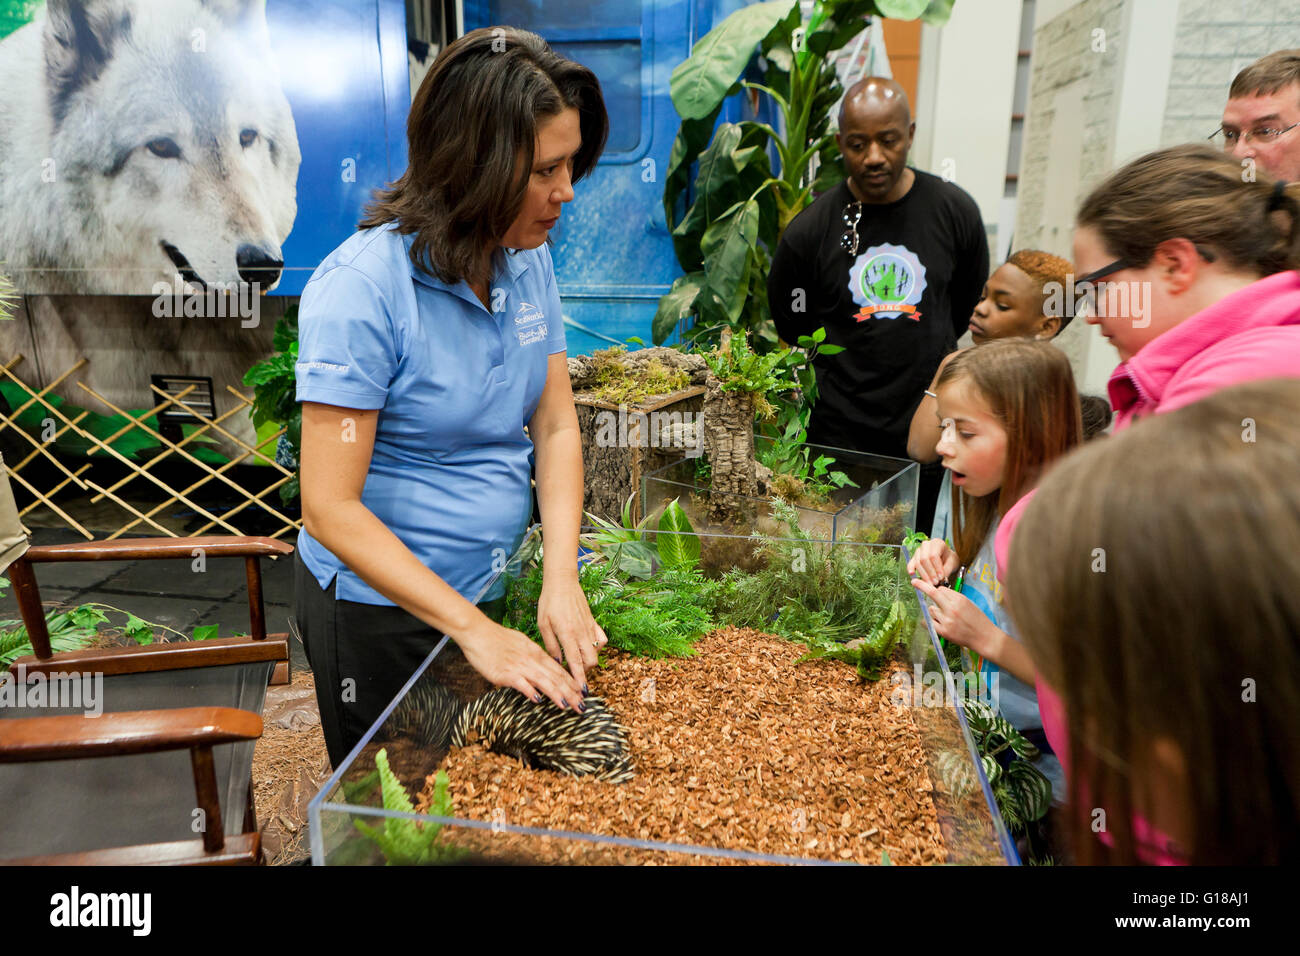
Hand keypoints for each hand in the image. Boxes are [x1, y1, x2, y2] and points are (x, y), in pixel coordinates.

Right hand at [455, 618, 585, 710]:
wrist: (478, 632)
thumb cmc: (498, 639)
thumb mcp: (522, 644)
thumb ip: (534, 657)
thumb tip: (543, 667)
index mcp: (536, 653)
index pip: (559, 670)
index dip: (572, 682)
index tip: (582, 693)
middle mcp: (531, 660)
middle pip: (555, 678)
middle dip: (571, 693)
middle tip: (582, 706)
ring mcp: (519, 666)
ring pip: (543, 681)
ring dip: (557, 694)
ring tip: (568, 705)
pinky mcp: (505, 673)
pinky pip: (521, 683)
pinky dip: (530, 691)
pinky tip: (539, 700)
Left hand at [538, 574, 607, 685]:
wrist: (562, 582)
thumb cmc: (549, 602)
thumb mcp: (543, 624)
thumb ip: (550, 645)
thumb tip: (557, 662)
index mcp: (567, 633)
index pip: (575, 661)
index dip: (579, 677)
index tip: (580, 689)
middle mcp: (581, 632)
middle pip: (591, 661)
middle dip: (585, 672)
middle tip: (575, 674)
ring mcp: (590, 627)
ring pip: (597, 652)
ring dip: (590, 661)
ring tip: (579, 662)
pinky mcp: (594, 622)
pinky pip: (602, 639)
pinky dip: (598, 646)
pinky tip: (588, 646)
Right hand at [907, 538, 958, 585]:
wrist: (946, 559)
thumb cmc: (949, 559)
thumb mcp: (952, 563)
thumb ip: (947, 570)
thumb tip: (940, 578)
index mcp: (937, 543)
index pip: (934, 555)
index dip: (937, 568)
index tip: (941, 577)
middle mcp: (926, 545)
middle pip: (924, 559)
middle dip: (929, 572)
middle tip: (935, 582)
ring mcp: (918, 551)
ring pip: (918, 563)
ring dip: (923, 575)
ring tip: (930, 583)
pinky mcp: (914, 558)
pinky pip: (910, 564)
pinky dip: (911, 569)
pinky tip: (912, 575)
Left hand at [911, 578, 999, 654]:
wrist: (985, 637)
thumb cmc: (978, 620)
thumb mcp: (969, 604)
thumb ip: (954, 598)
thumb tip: (939, 592)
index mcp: (960, 600)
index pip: (941, 589)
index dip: (938, 590)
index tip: (929, 585)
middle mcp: (952, 608)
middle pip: (933, 593)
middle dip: (922, 586)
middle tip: (914, 582)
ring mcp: (947, 620)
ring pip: (931, 609)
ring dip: (934, 611)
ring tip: (946, 618)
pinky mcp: (944, 631)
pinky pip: (928, 622)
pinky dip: (928, 621)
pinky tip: (934, 622)